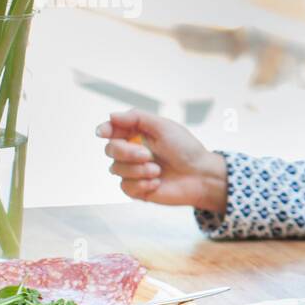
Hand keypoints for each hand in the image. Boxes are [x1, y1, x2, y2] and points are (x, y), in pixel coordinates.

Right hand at [94, 108, 225, 211]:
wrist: (201, 176)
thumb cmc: (186, 149)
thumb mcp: (164, 127)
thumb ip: (137, 118)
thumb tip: (111, 116)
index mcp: (137, 134)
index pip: (112, 130)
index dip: (105, 130)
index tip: (103, 133)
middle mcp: (132, 152)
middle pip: (110, 149)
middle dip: (126, 152)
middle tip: (147, 155)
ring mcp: (134, 171)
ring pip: (116, 169)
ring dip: (138, 170)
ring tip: (158, 171)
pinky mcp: (137, 189)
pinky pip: (125, 186)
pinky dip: (141, 184)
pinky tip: (157, 183)